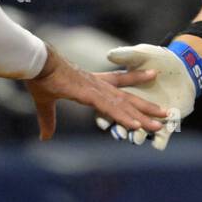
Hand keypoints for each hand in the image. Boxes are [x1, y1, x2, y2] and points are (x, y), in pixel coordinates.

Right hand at [25, 47, 166, 140]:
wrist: (36, 64)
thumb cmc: (40, 78)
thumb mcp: (45, 104)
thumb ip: (48, 121)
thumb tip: (45, 138)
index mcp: (90, 84)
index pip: (118, 81)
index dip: (135, 80)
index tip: (151, 74)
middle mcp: (97, 86)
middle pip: (127, 97)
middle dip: (146, 106)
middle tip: (165, 112)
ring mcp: (95, 90)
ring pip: (124, 105)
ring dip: (142, 115)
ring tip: (160, 123)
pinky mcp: (89, 94)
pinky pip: (110, 108)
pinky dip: (124, 117)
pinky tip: (137, 124)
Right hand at [95, 44, 201, 149]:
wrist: (184, 66)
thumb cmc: (158, 58)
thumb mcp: (140, 54)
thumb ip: (125, 55)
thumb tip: (110, 55)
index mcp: (124, 92)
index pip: (110, 104)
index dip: (105, 113)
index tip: (102, 123)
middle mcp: (135, 108)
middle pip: (126, 117)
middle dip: (121, 126)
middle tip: (119, 134)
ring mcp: (149, 116)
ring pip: (140, 129)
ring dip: (137, 135)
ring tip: (135, 140)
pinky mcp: (166, 122)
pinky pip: (162, 135)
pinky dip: (160, 140)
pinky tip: (158, 144)